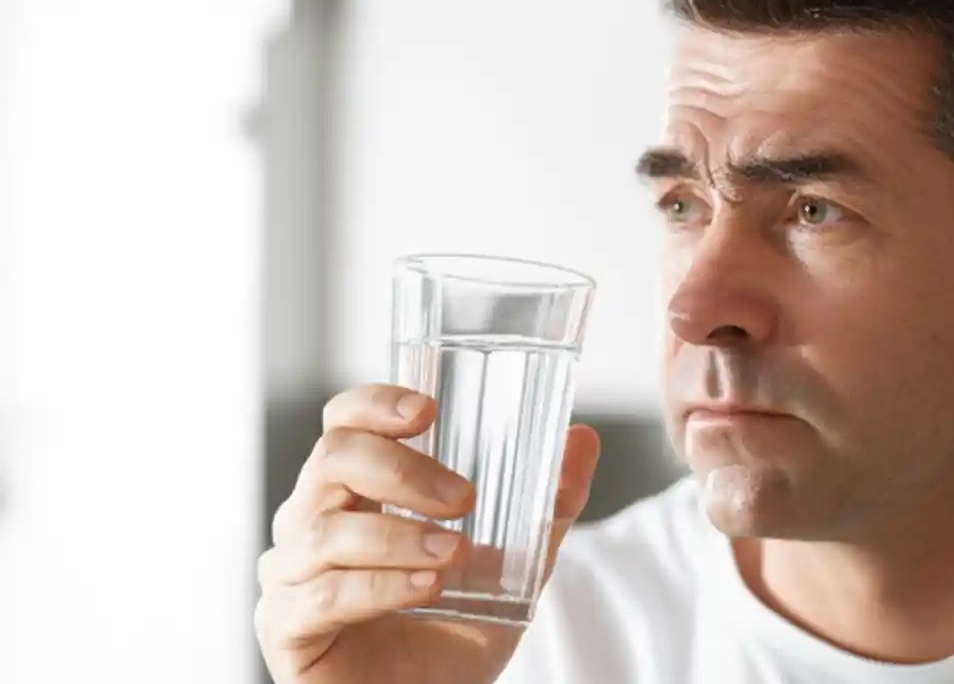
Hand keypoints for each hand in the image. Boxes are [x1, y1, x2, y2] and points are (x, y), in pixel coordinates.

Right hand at [255, 384, 599, 683]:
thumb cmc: (452, 631)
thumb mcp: (514, 563)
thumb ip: (548, 505)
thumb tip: (584, 437)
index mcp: (353, 492)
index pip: (342, 424)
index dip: (373, 405)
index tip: (427, 410)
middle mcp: (311, 522)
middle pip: (333, 459)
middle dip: (404, 471)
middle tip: (465, 497)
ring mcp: (291, 575)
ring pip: (325, 530)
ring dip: (398, 535)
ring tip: (454, 553)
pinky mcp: (286, 628)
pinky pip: (323, 594)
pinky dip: (380, 586)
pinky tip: (427, 588)